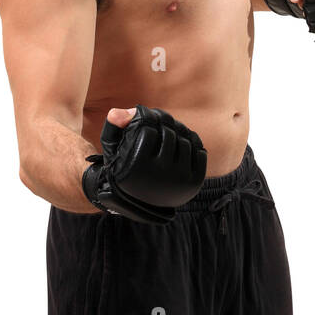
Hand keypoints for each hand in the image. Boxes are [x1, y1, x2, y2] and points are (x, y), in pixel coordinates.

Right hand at [81, 106, 207, 222]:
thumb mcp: (115, 148)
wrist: (144, 201)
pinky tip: (182, 148)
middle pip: (169, 133)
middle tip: (160, 124)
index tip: (146, 123)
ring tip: (169, 137)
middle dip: (164, 125)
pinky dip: (194, 146)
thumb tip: (115, 113)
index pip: (148, 128)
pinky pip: (201, 151)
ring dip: (179, 134)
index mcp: (135, 168)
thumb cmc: (128, 167)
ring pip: (186, 141)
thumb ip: (114, 126)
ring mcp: (178, 181)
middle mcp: (157, 176)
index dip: (147, 121)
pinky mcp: (194, 183)